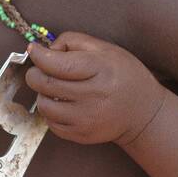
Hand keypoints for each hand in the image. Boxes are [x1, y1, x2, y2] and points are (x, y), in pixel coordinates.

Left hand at [25, 33, 166, 146]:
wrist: (143, 114)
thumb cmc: (124, 75)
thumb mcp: (106, 49)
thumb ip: (75, 41)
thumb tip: (46, 49)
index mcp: (100, 70)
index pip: (58, 64)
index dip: (39, 55)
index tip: (34, 50)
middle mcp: (94, 96)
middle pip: (46, 84)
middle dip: (35, 73)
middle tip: (39, 68)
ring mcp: (86, 119)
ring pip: (44, 105)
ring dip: (42, 93)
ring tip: (53, 87)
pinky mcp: (81, 135)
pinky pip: (50, 123)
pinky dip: (50, 111)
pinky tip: (62, 103)